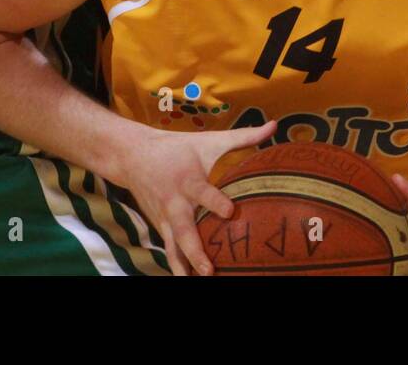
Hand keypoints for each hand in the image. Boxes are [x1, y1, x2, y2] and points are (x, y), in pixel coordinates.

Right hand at [110, 121, 276, 275]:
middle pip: (184, 229)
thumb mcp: (209, 140)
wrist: (133, 156)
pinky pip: (169, 250)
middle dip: (195, 250)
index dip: (215, 201)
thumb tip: (275, 126)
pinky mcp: (161, 227)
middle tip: (209, 269)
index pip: (203, 192)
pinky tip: (187, 281)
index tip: (230, 211)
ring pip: (174, 246)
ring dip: (184, 266)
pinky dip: (177, 267)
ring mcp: (165, 218)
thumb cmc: (178, 148)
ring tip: (196, 281)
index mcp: (188, 180)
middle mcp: (175, 203)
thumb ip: (243, 137)